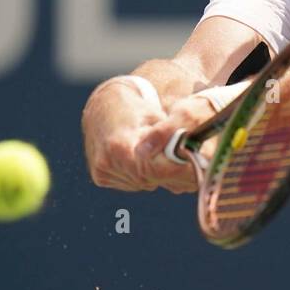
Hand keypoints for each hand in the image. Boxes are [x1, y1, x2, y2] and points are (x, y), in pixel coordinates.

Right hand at [83, 83, 212, 194]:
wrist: (104, 106)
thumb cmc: (135, 109)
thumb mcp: (156, 118)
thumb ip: (170, 137)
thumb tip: (188, 152)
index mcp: (120, 146)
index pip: (153, 169)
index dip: (174, 168)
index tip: (188, 162)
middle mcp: (107, 162)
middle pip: (149, 179)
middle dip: (167, 171)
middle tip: (179, 158)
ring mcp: (102, 171)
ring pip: (141, 183)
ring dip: (154, 174)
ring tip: (156, 153)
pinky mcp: (100, 176)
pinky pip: (131, 183)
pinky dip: (140, 174)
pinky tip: (141, 158)